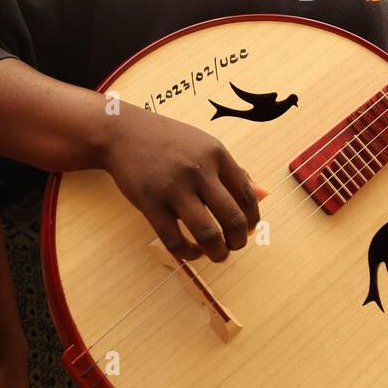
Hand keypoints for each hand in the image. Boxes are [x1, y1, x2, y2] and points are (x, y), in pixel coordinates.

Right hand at [103, 107, 267, 262]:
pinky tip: (191, 252)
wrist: (124, 132)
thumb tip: (264, 195)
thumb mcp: (206, 146)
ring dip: (217, 252)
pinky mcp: (150, 204)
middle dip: (239, 241)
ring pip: (207, 233)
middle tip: (234, 246)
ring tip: (217, 255)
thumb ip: (234, 171)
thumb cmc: (169, 140)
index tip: (249, 229)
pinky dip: (187, 253)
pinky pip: (174, 240)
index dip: (253, 218)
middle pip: (233, 218)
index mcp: (217, 154)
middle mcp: (199, 171)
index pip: (247, 195)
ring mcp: (174, 188)